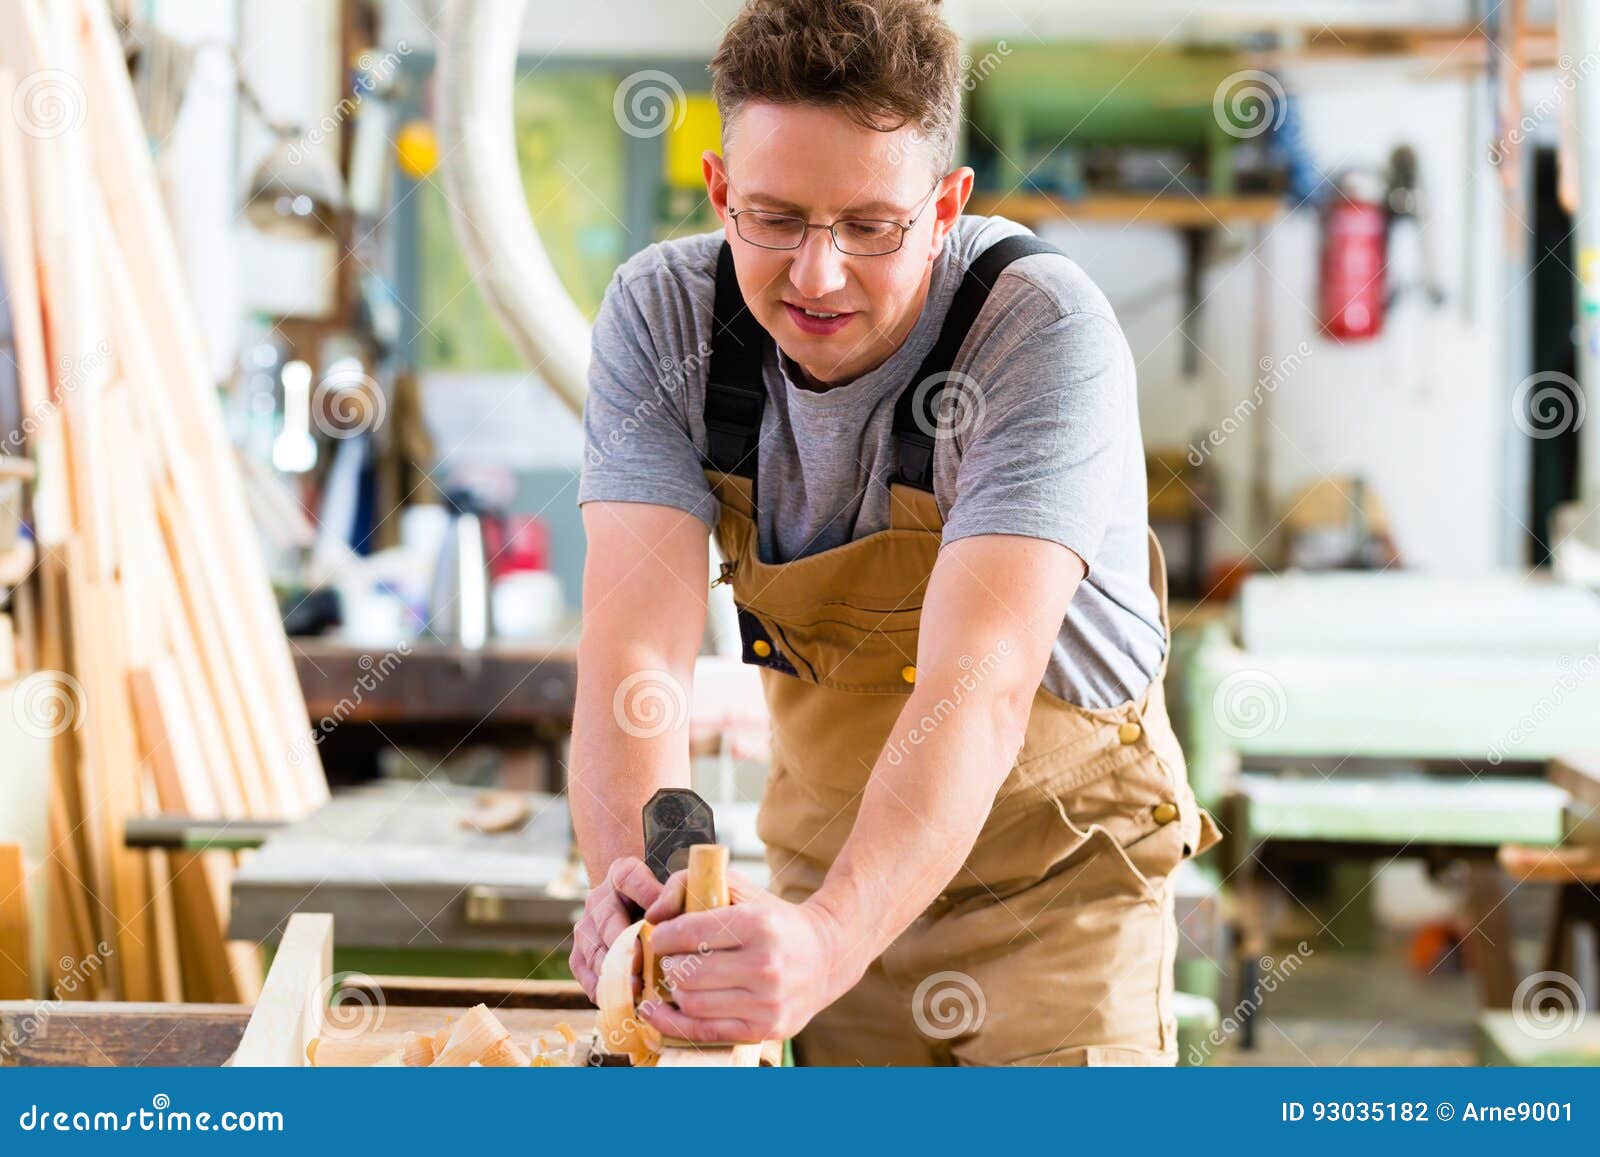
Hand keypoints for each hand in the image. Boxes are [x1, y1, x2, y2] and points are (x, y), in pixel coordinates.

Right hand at [569, 857, 663, 999]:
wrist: (629, 906)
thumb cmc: (659, 902)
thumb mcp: (670, 887)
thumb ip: (676, 896)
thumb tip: (670, 921)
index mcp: (622, 874)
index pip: (632, 878)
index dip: (645, 898)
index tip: (654, 921)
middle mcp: (598, 899)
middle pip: (608, 923)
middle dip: (625, 948)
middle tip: (641, 966)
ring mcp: (584, 927)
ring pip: (594, 951)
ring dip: (613, 972)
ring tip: (634, 989)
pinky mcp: (578, 953)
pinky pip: (584, 973)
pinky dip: (600, 988)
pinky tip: (618, 999)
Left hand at [639, 870, 845, 1042]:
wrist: (825, 956)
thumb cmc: (772, 919)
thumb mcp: (739, 888)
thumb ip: (689, 884)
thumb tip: (653, 916)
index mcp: (758, 925)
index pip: (690, 934)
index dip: (663, 937)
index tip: (660, 937)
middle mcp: (765, 966)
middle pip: (687, 972)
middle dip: (667, 964)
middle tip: (669, 959)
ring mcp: (767, 1003)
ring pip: (692, 1003)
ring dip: (672, 991)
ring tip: (675, 979)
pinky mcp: (765, 1029)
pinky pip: (704, 1032)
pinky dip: (673, 1022)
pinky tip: (656, 1011)